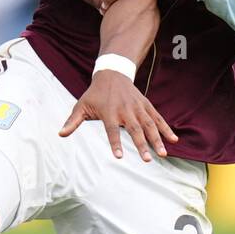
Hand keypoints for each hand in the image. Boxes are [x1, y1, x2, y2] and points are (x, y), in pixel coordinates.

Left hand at [59, 70, 177, 161]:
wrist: (113, 73)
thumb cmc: (95, 94)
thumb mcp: (82, 105)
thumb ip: (73, 121)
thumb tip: (60, 134)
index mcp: (109, 112)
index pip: (112, 131)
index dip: (115, 143)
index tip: (119, 157)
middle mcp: (125, 110)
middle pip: (134, 130)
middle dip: (141, 144)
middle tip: (147, 160)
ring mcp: (138, 108)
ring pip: (150, 125)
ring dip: (157, 139)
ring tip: (163, 154)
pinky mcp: (146, 106)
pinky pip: (158, 118)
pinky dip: (166, 129)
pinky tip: (174, 140)